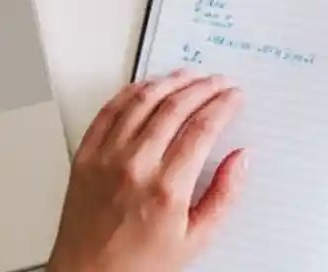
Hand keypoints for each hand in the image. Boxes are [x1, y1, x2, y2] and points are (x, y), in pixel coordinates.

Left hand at [48, 69, 246, 271]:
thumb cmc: (139, 265)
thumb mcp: (195, 240)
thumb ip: (224, 195)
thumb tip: (241, 158)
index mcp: (166, 188)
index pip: (202, 128)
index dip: (223, 104)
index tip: (234, 96)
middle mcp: (135, 166)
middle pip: (174, 107)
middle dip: (203, 87)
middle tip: (218, 81)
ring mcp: (106, 157)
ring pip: (141, 101)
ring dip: (169, 82)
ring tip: (188, 75)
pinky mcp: (85, 156)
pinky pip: (108, 111)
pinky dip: (130, 92)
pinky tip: (146, 87)